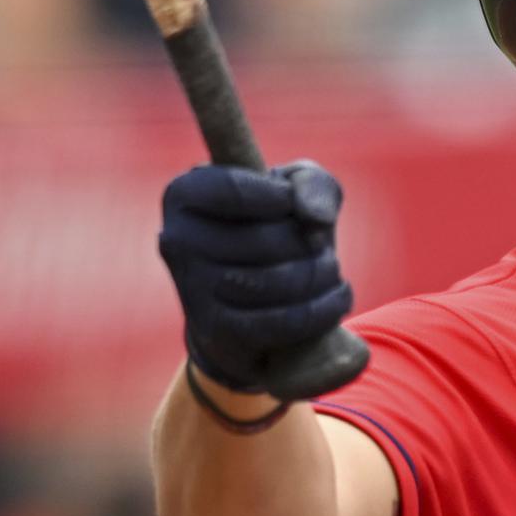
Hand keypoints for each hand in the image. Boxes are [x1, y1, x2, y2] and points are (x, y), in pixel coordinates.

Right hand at [157, 160, 354, 396]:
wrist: (246, 309)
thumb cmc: (272, 233)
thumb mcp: (294, 193)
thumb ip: (311, 183)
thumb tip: (316, 217)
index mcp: (185, 194)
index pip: (238, 190)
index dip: (284, 199)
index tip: (298, 210)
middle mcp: (178, 240)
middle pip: (265, 240)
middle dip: (310, 243)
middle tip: (320, 247)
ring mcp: (192, 289)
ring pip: (277, 282)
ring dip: (321, 275)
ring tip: (330, 270)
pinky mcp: (217, 331)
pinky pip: (284, 321)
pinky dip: (323, 309)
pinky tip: (338, 297)